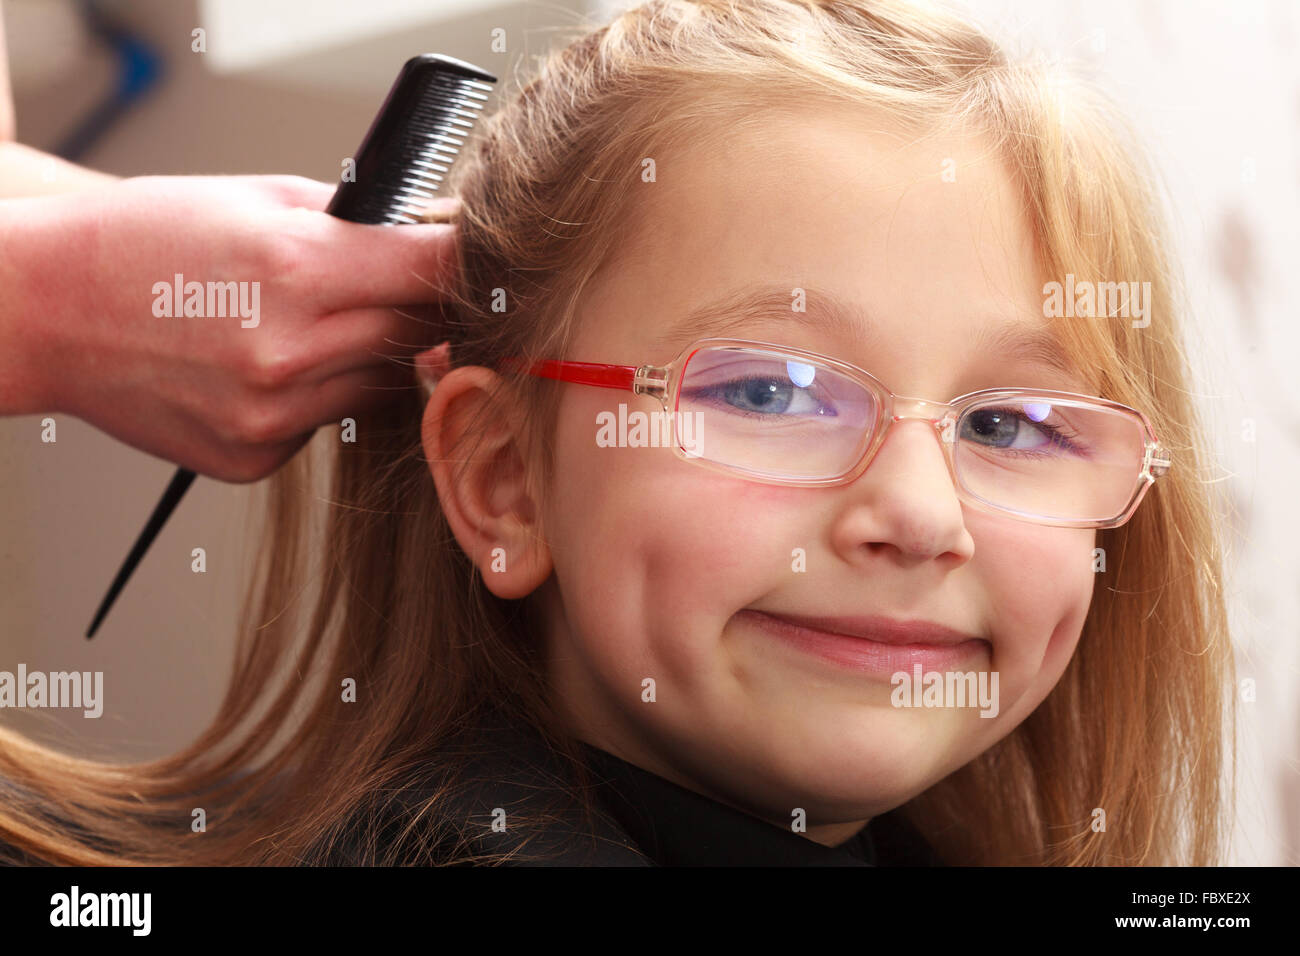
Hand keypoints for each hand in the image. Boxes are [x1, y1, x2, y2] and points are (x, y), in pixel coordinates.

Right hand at [6, 174, 459, 480]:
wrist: (49, 308)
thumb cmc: (147, 242)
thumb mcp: (261, 199)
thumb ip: (360, 225)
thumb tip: (437, 240)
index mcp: (296, 269)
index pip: (433, 273)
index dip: (467, 263)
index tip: (484, 259)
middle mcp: (288, 352)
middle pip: (419, 333)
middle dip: (427, 306)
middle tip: (412, 284)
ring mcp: (270, 415)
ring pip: (384, 384)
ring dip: (375, 352)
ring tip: (320, 319)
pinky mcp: (255, 456)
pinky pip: (330, 421)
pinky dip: (322, 393)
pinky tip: (273, 363)